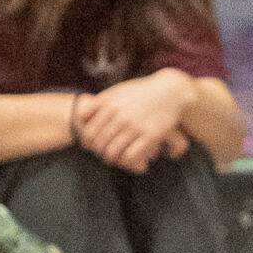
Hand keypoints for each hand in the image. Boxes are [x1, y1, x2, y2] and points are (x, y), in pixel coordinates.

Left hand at [76, 70, 193, 172]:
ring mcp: (136, 125)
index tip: (93, 146)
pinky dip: (127, 161)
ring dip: (112, 159)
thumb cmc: (141, 92)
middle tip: (104, 154)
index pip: (89, 132)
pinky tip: (130, 158)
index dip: (88, 143)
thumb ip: (99, 103)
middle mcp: (121, 115)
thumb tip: (82, 117)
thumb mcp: (118, 91)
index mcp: (110, 104)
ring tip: (116, 158)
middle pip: (100, 144)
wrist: (170, 91)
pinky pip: (131, 156)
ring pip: (113, 152)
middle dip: (100, 152)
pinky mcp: (151, 134)